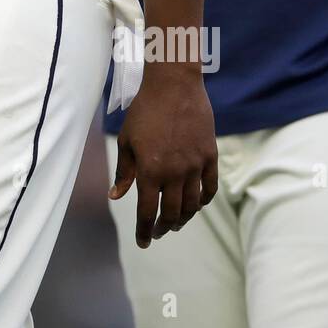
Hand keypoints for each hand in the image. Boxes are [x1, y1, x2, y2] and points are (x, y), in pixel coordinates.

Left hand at [109, 71, 217, 247]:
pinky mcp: (210, 156)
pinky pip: (209, 188)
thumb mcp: (127, 140)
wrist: (174, 85)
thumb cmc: (144, 110)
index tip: (143, 242)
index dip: (143, 230)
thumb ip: (124, 172)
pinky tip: (195, 205)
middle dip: (163, 228)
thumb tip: (117, 196)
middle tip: (157, 232)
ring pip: (192, 205)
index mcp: (149, 170)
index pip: (146, 211)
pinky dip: (202, 201)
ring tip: (176, 223)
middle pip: (171, 213)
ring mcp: (195, 166)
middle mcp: (174, 173)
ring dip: (183, 218)